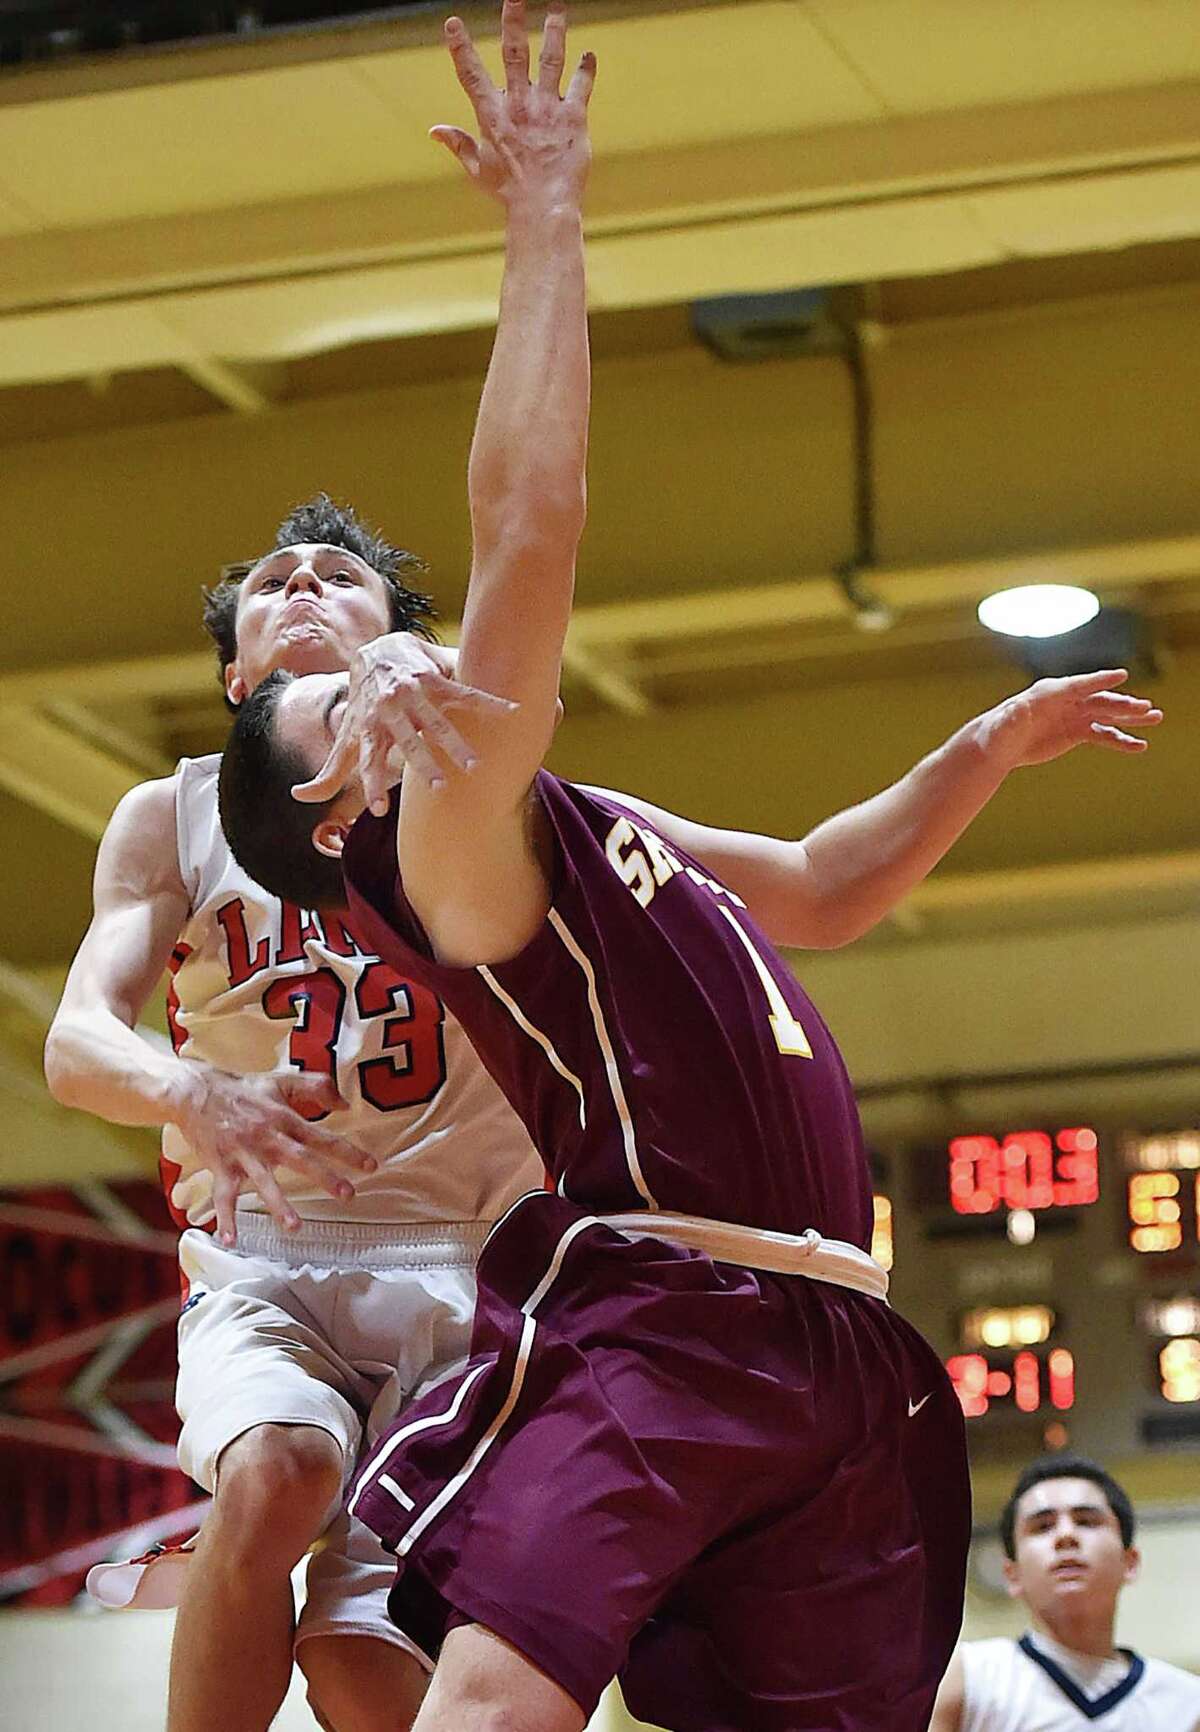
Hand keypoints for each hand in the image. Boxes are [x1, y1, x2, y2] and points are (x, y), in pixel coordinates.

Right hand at [174, 1065, 376, 1246]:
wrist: (194, 1091)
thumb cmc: (242, 1089)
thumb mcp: (281, 1081)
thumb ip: (317, 1086)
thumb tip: (345, 1102)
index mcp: (283, 1118)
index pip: (321, 1136)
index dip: (346, 1150)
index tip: (370, 1166)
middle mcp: (266, 1137)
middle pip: (299, 1158)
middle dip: (324, 1176)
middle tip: (347, 1194)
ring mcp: (243, 1154)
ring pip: (263, 1181)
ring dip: (278, 1205)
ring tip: (295, 1227)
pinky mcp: (221, 1166)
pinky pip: (224, 1196)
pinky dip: (226, 1218)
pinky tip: (230, 1239)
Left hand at [293, 633, 517, 810]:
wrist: (376, 651)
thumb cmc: (362, 704)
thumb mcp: (345, 737)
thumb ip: (328, 772)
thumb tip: (298, 797)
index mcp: (370, 727)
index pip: (370, 760)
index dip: (374, 783)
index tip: (380, 808)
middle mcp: (390, 709)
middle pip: (408, 741)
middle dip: (423, 762)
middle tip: (438, 787)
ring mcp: (414, 692)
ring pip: (437, 720)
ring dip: (456, 742)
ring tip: (474, 765)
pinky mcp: (435, 678)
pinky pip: (463, 692)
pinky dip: (487, 703)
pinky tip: (511, 712)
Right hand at [431, 2, 595, 211]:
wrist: (544, 210)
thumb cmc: (510, 195)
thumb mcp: (479, 170)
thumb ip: (459, 144)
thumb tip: (434, 130)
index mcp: (493, 117)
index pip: (471, 75)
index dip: (460, 48)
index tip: (452, 22)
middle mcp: (519, 106)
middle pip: (515, 53)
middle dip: (513, 20)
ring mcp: (548, 109)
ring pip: (551, 59)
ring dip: (555, 30)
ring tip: (557, 6)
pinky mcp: (574, 117)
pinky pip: (581, 85)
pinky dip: (585, 68)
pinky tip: (588, 55)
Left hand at [978, 669, 1162, 769]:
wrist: (1000, 746)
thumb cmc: (998, 732)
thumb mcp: (1003, 725)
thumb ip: (1013, 716)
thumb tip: (1017, 709)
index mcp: (1050, 693)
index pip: (1079, 685)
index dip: (1099, 680)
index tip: (1120, 675)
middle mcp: (1067, 700)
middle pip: (1099, 700)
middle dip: (1122, 704)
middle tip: (1145, 708)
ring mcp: (1074, 715)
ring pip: (1107, 715)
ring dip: (1130, 718)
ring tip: (1155, 718)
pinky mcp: (1077, 732)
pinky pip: (1103, 735)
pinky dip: (1120, 741)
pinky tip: (1139, 746)